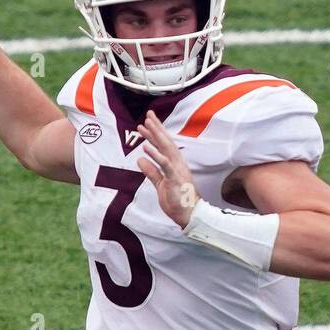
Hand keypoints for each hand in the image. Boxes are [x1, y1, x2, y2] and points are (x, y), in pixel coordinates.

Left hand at [136, 111, 199, 227]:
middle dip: (156, 128)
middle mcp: (177, 163)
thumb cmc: (177, 200)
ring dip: (155, 136)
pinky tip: (146, 146)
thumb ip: (151, 172)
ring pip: (166, 149)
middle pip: (166, 142)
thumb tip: (140, 160)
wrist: (189, 214)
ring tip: (145, 125)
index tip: (146, 123)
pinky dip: (156, 154)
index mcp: (175, 164)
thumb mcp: (160, 184)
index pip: (164, 145)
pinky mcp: (175, 179)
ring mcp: (177, 170)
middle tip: (147, 115)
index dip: (155, 133)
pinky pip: (164, 164)